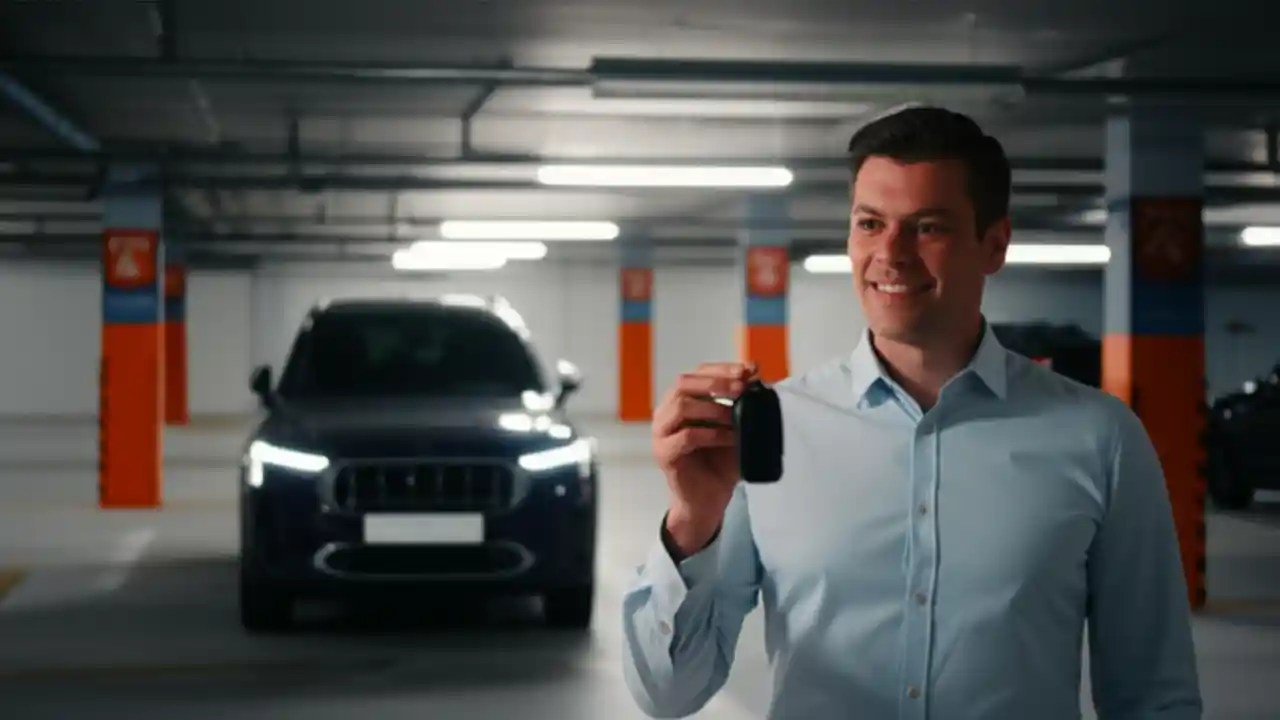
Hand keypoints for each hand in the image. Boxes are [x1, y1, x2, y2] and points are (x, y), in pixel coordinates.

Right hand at [652, 361, 757, 554]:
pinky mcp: (665, 454)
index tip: (748, 369)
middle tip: (742, 388)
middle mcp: (666, 412)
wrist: (708, 500)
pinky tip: (731, 437)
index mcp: (681, 400)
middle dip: (716, 382)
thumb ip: (743, 403)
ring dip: (713, 408)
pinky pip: (686, 437)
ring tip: (736, 415)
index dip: (722, 368)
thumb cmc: (719, 462)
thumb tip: (758, 376)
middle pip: (684, 383)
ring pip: (681, 406)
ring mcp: (662, 433)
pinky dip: (712, 434)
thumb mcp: (736, 427)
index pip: (698, 373)